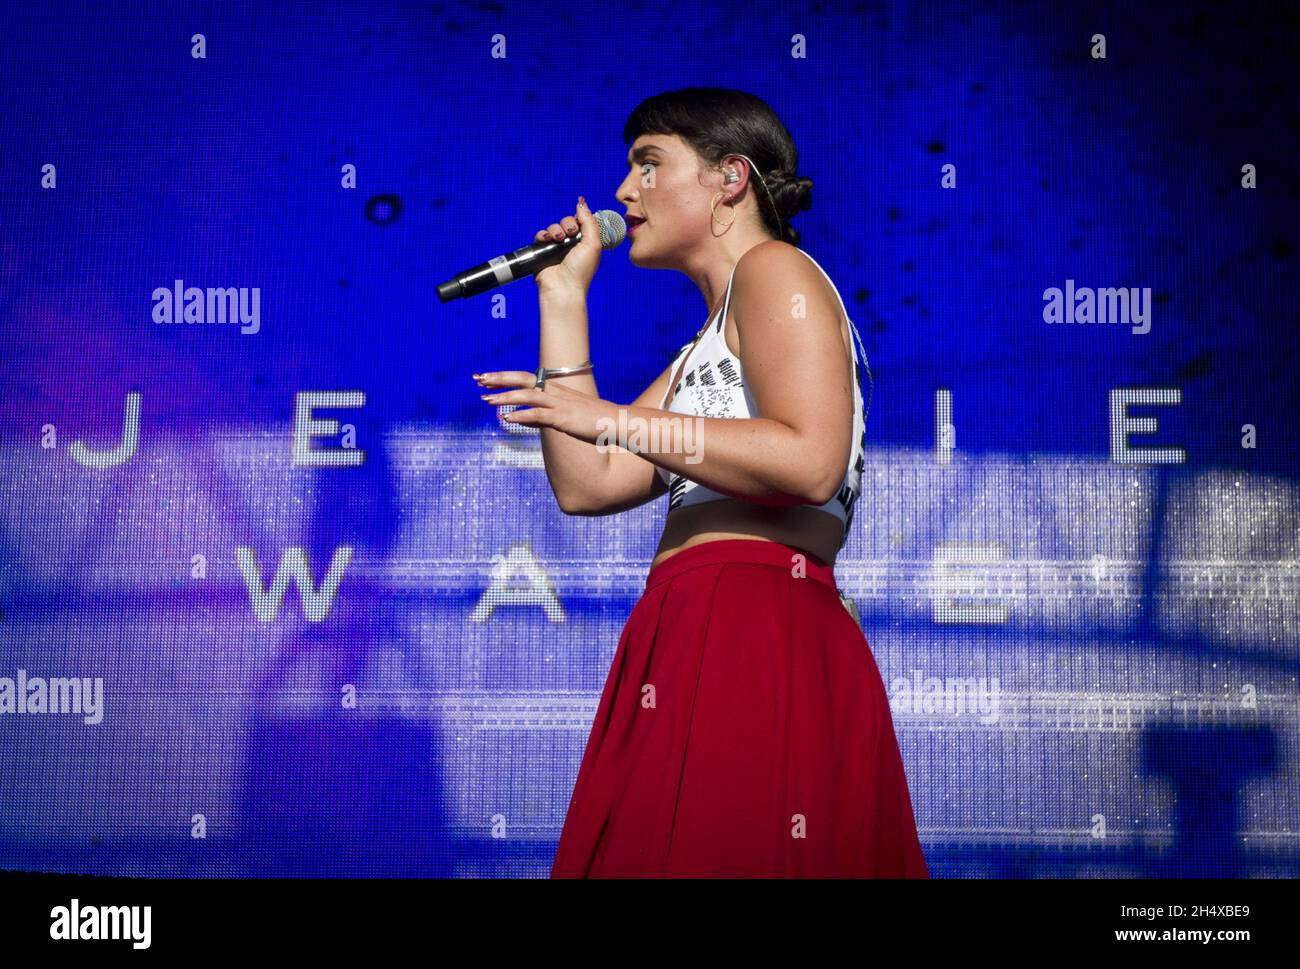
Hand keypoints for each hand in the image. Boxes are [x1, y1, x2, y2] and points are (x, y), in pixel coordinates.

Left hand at [475, 369, 613, 443]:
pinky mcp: (563, 418)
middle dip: (499, 378)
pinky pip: (538, 415)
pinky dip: (521, 416)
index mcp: (555, 389)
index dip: (504, 377)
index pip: (525, 378)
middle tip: (478, 378)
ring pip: (527, 395)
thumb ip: (540, 416)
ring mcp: (559, 404)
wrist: (616, 422)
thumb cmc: (592, 420)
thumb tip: (521, 418)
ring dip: (505, 397)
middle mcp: (555, 392)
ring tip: (486, 400)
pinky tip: (506, 419)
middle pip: (522, 379)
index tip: (486, 377)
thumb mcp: (563, 415)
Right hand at [533, 196, 602, 298]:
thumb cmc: (581, 269)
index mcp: (586, 242)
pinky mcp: (543, 251)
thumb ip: (589, 222)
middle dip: (568, 223)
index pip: (582, 221)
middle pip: (568, 221)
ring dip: (556, 229)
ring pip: (554, 227)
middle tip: (570, 233)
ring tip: (559, 240)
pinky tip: (547, 240)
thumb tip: (582, 202)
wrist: (562, 287)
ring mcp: (557, 247)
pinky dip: (543, 234)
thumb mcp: (593, 243)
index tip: (580, 222)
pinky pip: (541, 235)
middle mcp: (572, 244)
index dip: (580, 219)